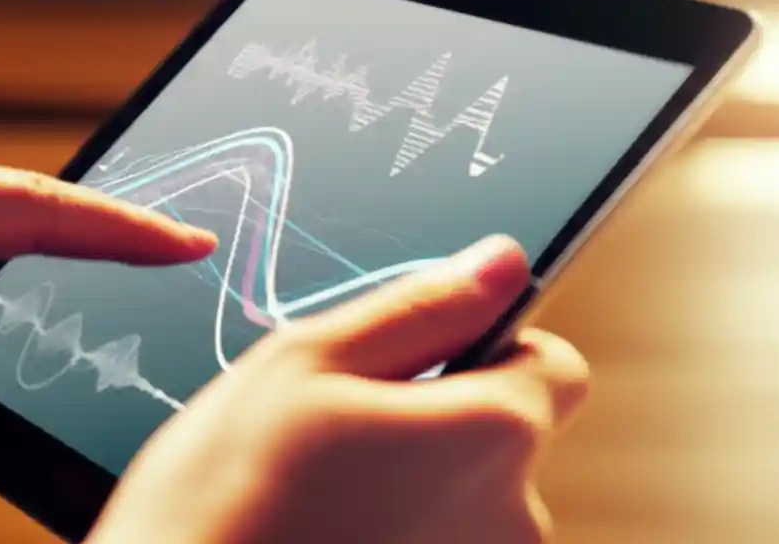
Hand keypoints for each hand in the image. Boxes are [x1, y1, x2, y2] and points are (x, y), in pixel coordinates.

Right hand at [88, 235, 587, 543]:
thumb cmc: (223, 496)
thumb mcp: (308, 362)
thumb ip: (421, 307)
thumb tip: (501, 261)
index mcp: (490, 434)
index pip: (555, 365)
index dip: (493, 347)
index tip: (423, 359)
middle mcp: (513, 523)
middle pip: (509, 437)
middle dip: (444, 419)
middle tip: (343, 429)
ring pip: (470, 499)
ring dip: (418, 484)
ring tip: (324, 493)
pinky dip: (401, 535)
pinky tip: (329, 533)